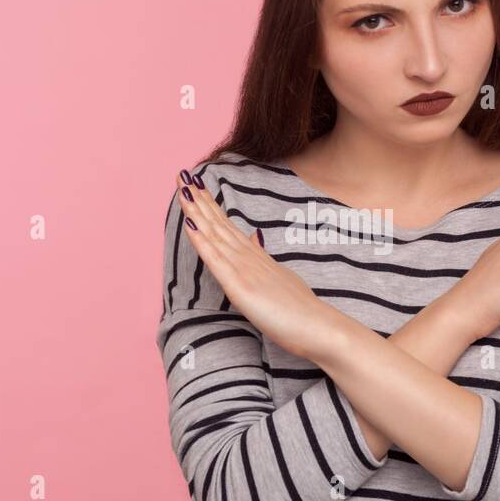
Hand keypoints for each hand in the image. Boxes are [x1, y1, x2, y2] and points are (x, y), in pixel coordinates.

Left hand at [173, 170, 336, 361]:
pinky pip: (215, 259)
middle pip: (218, 223)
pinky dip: (200, 240)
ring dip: (195, 210)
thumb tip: (254, 238)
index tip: (197, 187)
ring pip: (214, 234)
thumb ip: (264, 260)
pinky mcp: (239, 285)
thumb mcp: (280, 279)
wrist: (317, 326)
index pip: (228, 227)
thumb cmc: (301, 312)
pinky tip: (189, 223)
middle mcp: (249, 258)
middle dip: (198, 199)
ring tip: (182, 187)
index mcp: (256, 258)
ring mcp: (244, 269)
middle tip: (182, 174)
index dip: (210, 206)